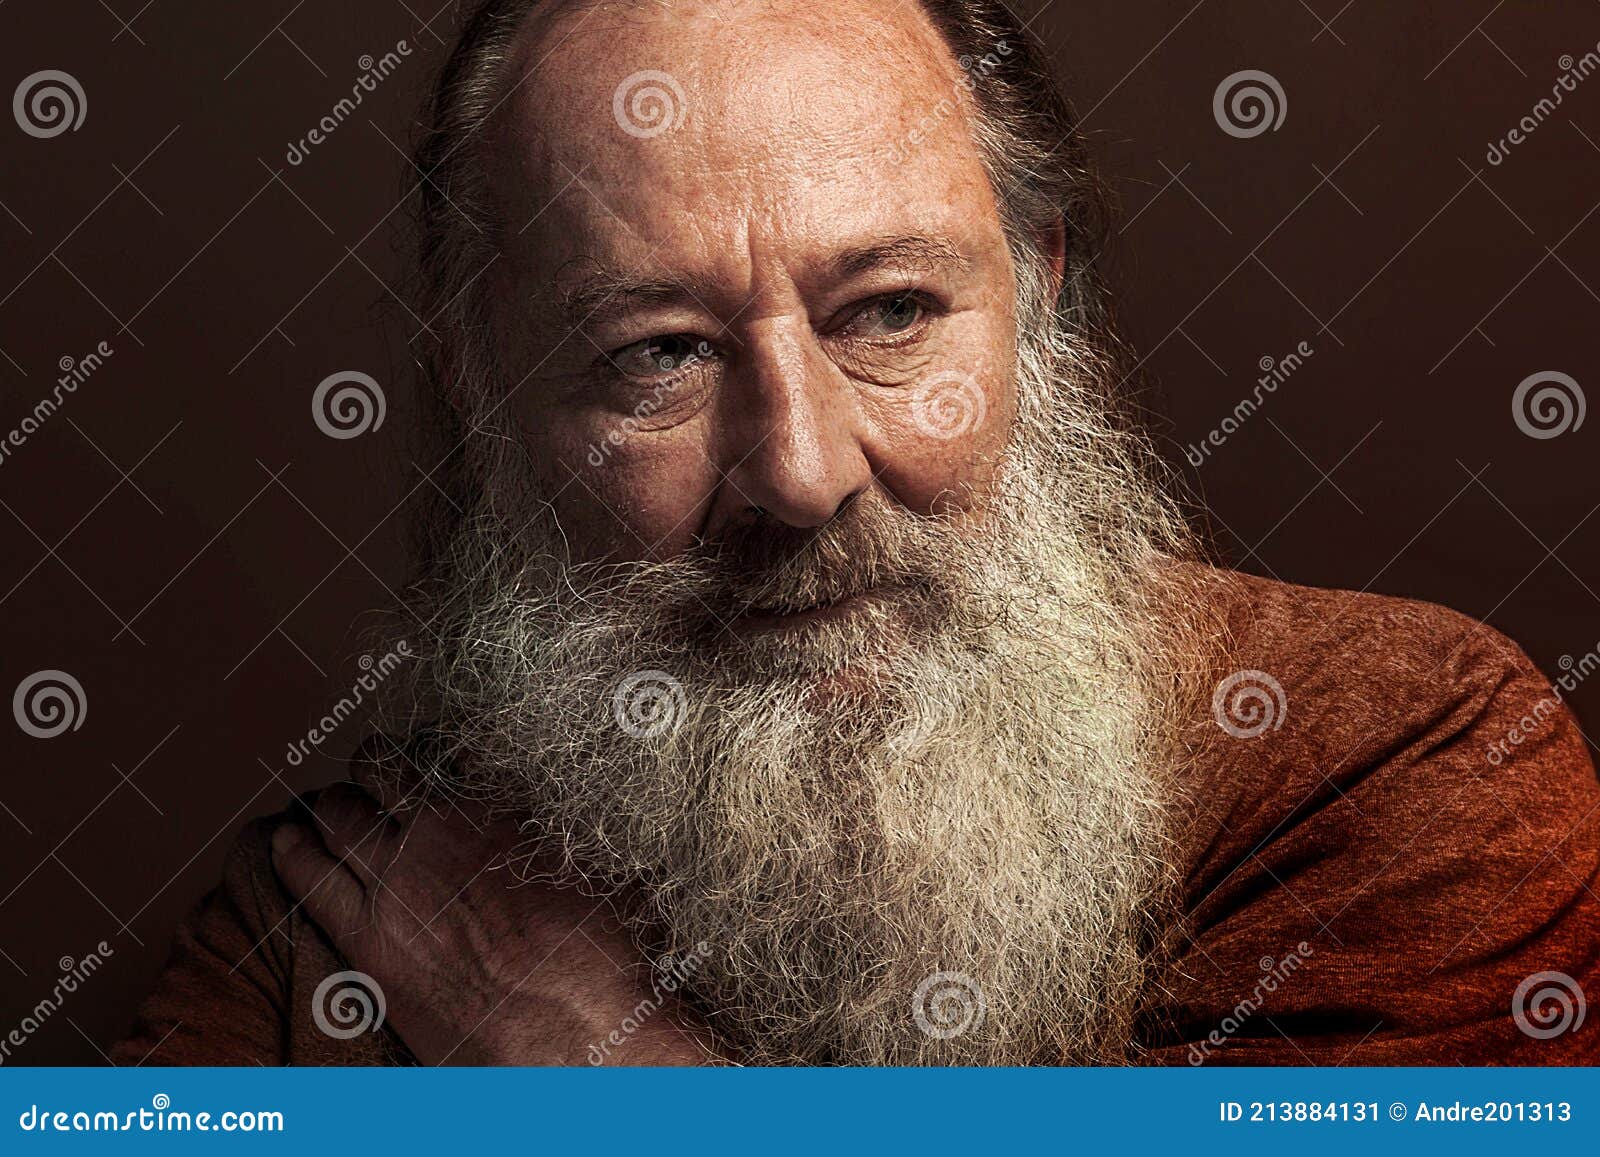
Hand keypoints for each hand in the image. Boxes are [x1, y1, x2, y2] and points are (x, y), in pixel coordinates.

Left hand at [269, 779, 716, 1065]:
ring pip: (335, 816)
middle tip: (374, 785)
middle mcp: (435, 830)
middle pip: (377, 771)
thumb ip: (543, 826)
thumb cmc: (598, 951)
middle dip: (372, 773)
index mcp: (491, 804)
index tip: (424, 760)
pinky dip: (292, 851)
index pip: (430, 750)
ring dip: (331, 807)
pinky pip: (308, 879)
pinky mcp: (365, 940)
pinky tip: (284, 843)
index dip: (420, 750)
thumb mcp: (588, 862)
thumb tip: (535, 812)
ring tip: (324, 809)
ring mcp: (392, 883)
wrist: (570, 1030)